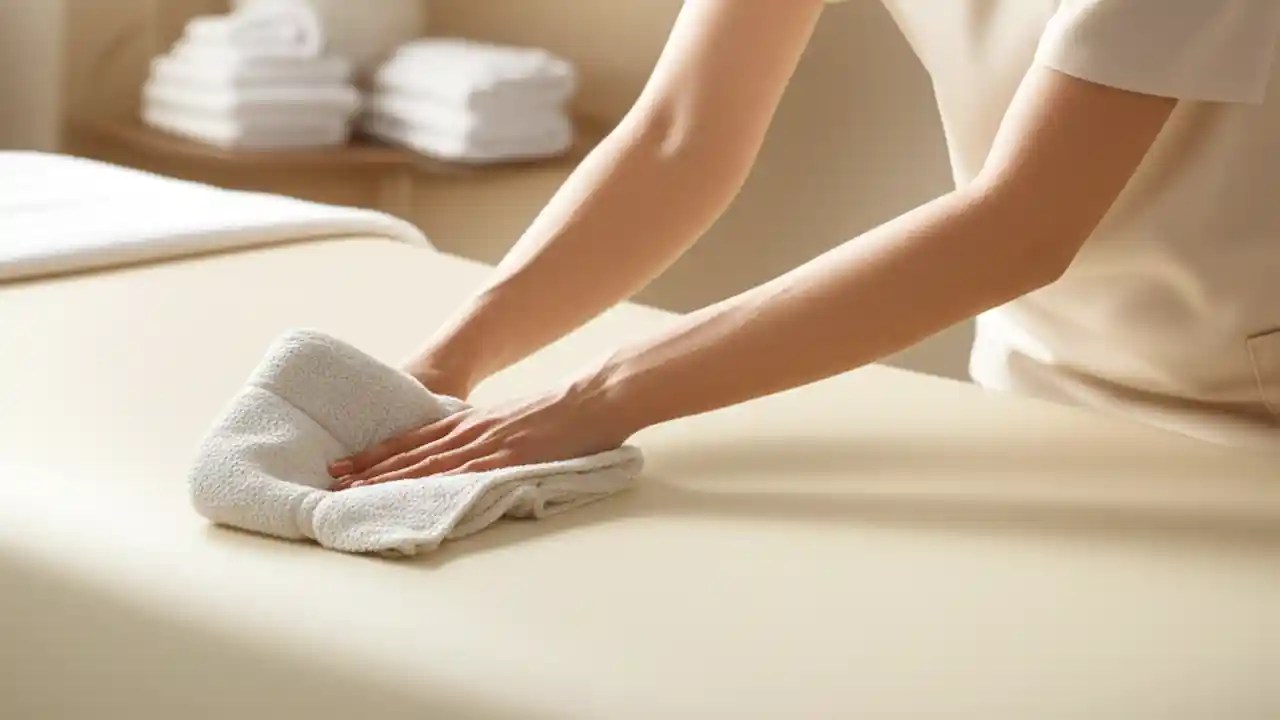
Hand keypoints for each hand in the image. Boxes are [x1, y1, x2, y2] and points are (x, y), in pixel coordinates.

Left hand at [327, 381, 633, 490]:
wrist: (596, 395)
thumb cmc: (563, 411)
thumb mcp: (515, 420)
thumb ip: (490, 438)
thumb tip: (473, 460)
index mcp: (473, 423)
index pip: (415, 440)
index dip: (378, 454)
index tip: (347, 466)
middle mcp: (472, 431)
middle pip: (410, 451)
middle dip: (369, 468)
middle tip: (332, 481)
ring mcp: (489, 444)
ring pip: (427, 463)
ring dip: (387, 478)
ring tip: (353, 491)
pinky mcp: (508, 457)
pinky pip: (464, 473)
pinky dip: (432, 485)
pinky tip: (410, 494)